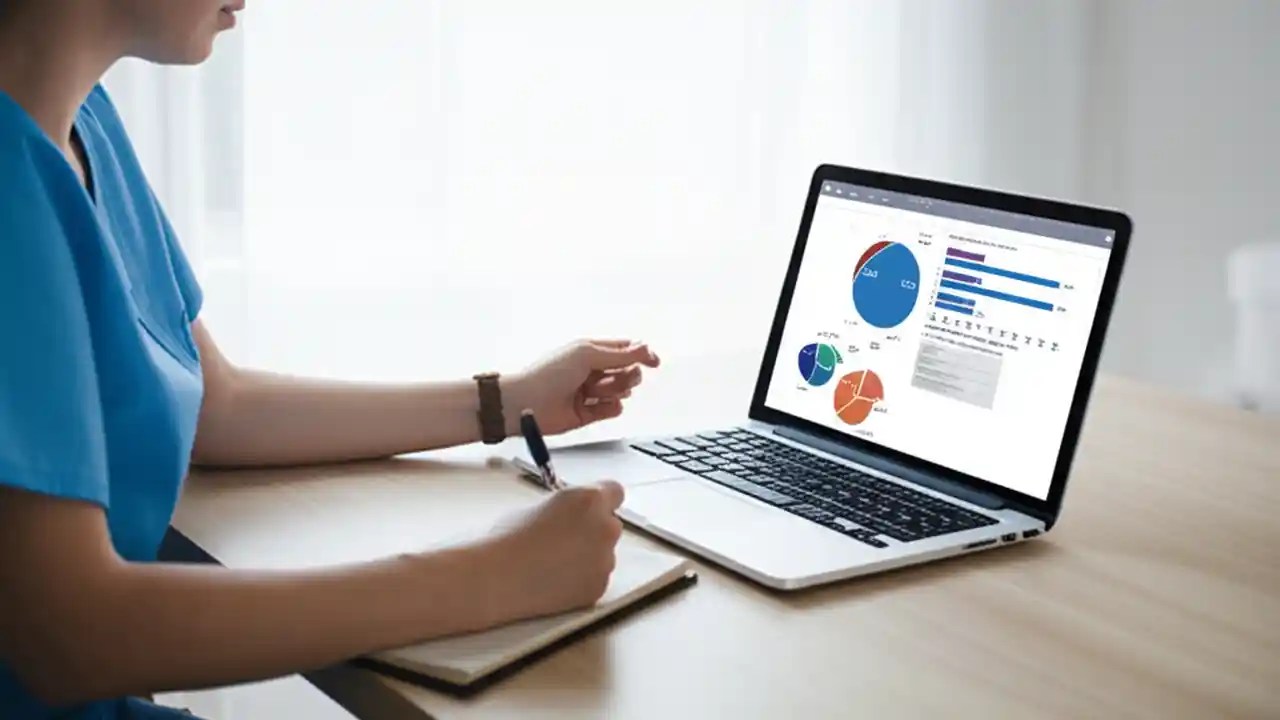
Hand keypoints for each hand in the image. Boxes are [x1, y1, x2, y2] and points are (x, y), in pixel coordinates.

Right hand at [483, 482, 625, 620]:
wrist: (498, 577)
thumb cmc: (508, 539)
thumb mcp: (538, 505)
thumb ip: (565, 507)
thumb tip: (571, 515)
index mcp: (589, 499)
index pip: (615, 492)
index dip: (602, 501)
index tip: (592, 509)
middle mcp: (605, 527)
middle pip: (611, 524)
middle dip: (594, 531)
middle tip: (566, 540)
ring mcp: (605, 560)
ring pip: (604, 554)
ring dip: (588, 557)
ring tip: (553, 564)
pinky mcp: (599, 587)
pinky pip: (596, 579)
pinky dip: (582, 580)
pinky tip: (555, 580)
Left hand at [505, 339, 660, 435]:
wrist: (526, 403)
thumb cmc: (549, 374)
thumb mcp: (587, 355)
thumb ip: (619, 354)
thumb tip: (645, 348)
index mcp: (591, 351)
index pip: (625, 349)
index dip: (641, 354)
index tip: (653, 361)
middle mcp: (593, 370)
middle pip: (629, 371)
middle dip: (627, 375)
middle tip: (613, 377)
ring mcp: (592, 392)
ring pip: (623, 391)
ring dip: (613, 390)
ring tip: (593, 391)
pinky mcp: (590, 413)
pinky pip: (614, 409)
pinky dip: (608, 408)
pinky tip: (594, 405)